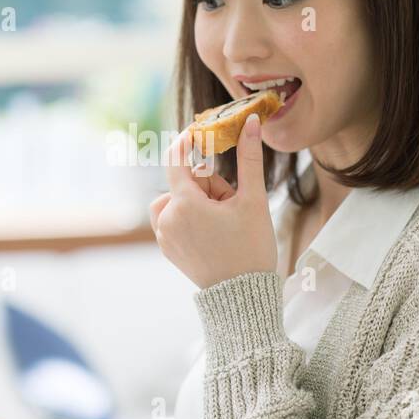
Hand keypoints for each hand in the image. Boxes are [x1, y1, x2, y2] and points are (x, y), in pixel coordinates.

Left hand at [147, 113, 276, 289]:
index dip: (187, 142)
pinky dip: (189, 217)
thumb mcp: (254, 200)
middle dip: (208, 186)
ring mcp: (164, 237)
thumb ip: (249, 158)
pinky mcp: (168, 250)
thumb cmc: (251, 248)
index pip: (176, 158)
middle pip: (184, 183)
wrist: (244, 296)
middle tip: (231, 204)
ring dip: (196, 201)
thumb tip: (250, 122)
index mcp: (184, 204)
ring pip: (176, 200)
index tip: (201, 133)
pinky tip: (212, 232)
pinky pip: (172, 220)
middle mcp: (167, 219)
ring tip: (221, 219)